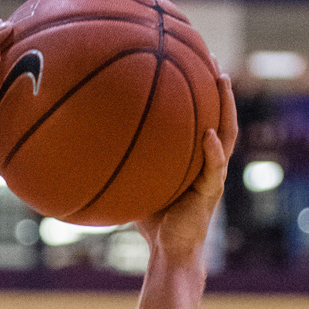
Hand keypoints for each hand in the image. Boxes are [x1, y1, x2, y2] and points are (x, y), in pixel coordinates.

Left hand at [136, 68, 237, 262]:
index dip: (199, 93)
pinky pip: (214, 168)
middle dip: (218, 88)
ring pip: (226, 134)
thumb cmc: (150, 218)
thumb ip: (120, 165)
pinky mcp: (210, 193)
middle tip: (211, 58)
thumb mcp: (134, 183)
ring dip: (226, 107)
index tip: (191, 62)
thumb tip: (81, 146)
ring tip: (221, 80)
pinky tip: (207, 135)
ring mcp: (212, 176)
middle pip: (219, 116)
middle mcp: (207, 162)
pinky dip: (211, 151)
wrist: (169, 250)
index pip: (200, 118)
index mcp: (193, 158)